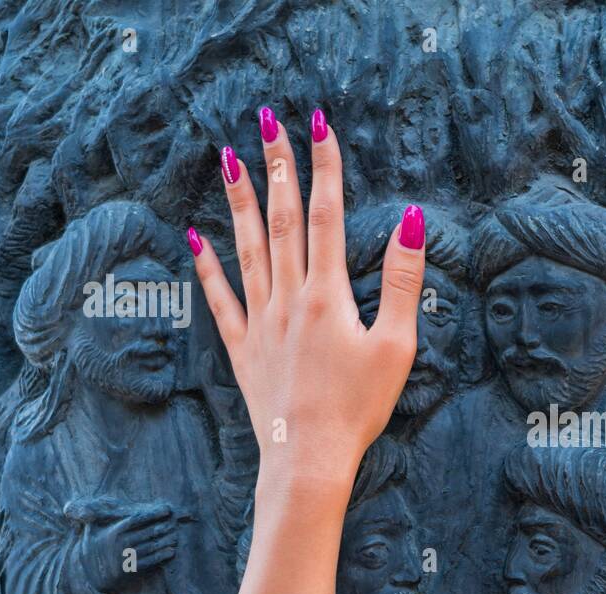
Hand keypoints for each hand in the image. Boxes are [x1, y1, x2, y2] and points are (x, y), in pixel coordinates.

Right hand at [64, 499, 187, 593]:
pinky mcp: (131, 570)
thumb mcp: (89, 534)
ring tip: (175, 536)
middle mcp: (121, 544)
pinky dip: (161, 556)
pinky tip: (171, 552)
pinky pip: (150, 561)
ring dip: (165, 541)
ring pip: (151, 546)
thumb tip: (90, 508)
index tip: (166, 510)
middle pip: (147, 532)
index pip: (137, 520)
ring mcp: (127, 557)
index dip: (152, 514)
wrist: (90, 578)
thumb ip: (92, 519)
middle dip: (162, 527)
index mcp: (113, 533)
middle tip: (174, 523)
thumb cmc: (91, 552)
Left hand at [189, 107, 423, 499]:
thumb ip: (401, 281)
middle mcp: (288, 299)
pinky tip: (196, 238)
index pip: (326, 215)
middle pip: (282, 220)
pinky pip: (221, 299)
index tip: (320, 125)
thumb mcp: (396, 346)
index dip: (325, 167)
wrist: (307, 457)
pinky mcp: (243, 348)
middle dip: (277, 167)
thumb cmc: (359, 408)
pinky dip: (208, 266)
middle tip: (268, 123)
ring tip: (228, 160)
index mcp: (327, 295)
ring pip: (248, 249)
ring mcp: (260, 322)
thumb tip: (409, 221)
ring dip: (240, 201)